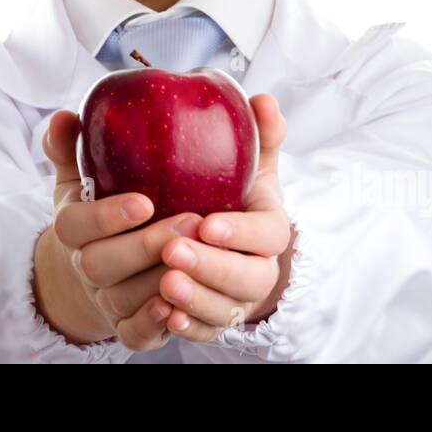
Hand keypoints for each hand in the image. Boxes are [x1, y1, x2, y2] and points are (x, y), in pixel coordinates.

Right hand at [37, 109, 202, 350]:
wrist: (102, 265)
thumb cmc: (103, 207)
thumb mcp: (86, 176)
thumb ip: (76, 145)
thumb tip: (67, 114)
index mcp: (73, 227)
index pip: (76, 224)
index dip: (107, 216)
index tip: (145, 199)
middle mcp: (85, 265)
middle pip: (101, 264)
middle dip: (145, 246)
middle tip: (191, 222)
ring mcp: (104, 299)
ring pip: (122, 300)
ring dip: (160, 281)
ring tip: (200, 257)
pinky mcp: (126, 327)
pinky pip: (134, 334)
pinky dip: (154, 323)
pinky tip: (180, 304)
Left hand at [156, 93, 294, 341]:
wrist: (207, 237)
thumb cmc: (222, 192)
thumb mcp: (239, 161)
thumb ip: (252, 132)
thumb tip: (261, 99)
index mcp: (267, 228)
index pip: (268, 234)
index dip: (241, 232)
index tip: (207, 223)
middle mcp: (257, 268)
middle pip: (249, 279)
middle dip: (212, 267)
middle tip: (172, 248)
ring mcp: (235, 299)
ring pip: (224, 310)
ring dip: (196, 298)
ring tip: (164, 282)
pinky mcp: (211, 321)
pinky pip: (203, 332)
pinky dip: (187, 326)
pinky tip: (164, 313)